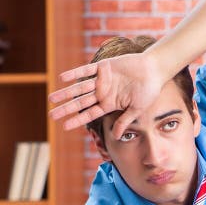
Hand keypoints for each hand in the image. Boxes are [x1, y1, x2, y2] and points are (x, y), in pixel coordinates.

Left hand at [48, 49, 168, 138]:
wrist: (154, 70)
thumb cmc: (149, 90)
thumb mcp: (137, 109)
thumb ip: (124, 121)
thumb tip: (117, 137)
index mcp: (111, 104)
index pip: (90, 114)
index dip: (77, 120)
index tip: (64, 126)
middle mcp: (104, 93)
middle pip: (81, 102)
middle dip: (66, 109)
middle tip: (51, 115)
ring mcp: (102, 80)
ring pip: (80, 88)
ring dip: (66, 93)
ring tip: (52, 98)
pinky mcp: (103, 67)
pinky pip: (86, 70)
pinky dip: (75, 74)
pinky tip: (63, 78)